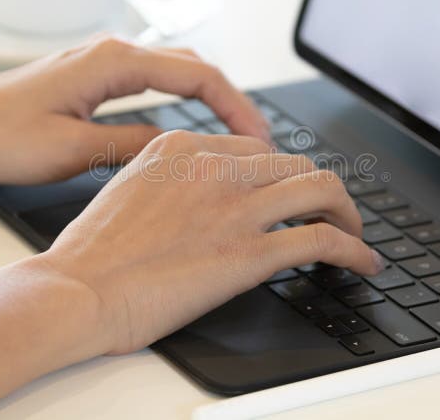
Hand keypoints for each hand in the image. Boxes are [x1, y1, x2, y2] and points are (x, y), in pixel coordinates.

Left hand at [0, 37, 268, 183]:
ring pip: (176, 74)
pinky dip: (182, 104)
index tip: (258, 138)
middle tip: (258, 141)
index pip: (198, 77)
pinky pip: (152, 85)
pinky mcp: (91, 82)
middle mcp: (112, 55)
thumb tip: (180, 154)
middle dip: (232, 101)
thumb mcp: (71, 151)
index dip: (236, 107)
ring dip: (210, 102)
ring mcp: (102, 66)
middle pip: (194, 68)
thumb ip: (131, 147)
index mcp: (113, 63)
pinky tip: (189, 132)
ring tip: (235, 138)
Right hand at [0, 131, 384, 415]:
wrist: (76, 290)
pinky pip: (323, 240)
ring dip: (348, 214)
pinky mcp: (249, 252)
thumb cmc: (92, 253)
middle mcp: (215, 168)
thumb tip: (206, 199)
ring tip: (354, 235)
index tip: (294, 194)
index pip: (258, 149)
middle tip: (331, 214)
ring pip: (322, 189)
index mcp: (183, 148)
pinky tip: (362, 263)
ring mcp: (234, 207)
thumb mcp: (131, 189)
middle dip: (322, 189)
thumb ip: (174, 182)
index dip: (284, 173)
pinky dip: (353, 250)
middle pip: (296, 163)